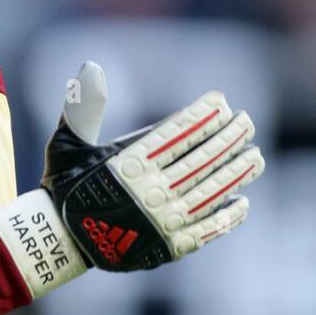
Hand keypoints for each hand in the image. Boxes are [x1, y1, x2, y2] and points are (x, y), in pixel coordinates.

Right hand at [42, 63, 264, 271]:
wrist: (60, 243)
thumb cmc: (67, 187)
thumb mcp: (66, 144)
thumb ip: (82, 107)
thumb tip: (91, 65)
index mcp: (127, 166)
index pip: (175, 135)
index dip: (201, 116)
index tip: (221, 101)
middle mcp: (148, 193)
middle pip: (200, 161)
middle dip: (228, 139)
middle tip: (246, 122)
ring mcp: (161, 222)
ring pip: (210, 193)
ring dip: (237, 174)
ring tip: (255, 157)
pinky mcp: (168, 248)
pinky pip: (206, 231)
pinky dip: (226, 217)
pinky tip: (243, 202)